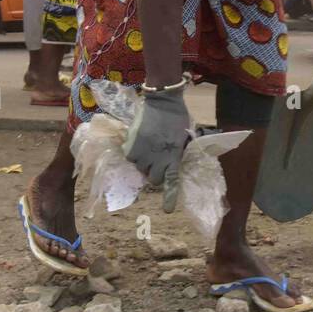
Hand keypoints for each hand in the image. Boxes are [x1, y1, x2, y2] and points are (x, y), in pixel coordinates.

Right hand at [124, 87, 190, 212]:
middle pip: (153, 179)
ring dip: (144, 161)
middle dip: (154, 172)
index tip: (167, 210)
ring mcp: (143, 154)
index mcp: (173, 157)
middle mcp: (157, 159)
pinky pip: (131, 157)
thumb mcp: (182, 138)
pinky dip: (134, 152)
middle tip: (157, 159)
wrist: (162, 101)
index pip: (171, 181)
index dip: (169, 197)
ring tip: (148, 146)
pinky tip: (140, 141)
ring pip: (140, 168)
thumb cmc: (177, 118)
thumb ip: (176, 152)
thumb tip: (171, 162)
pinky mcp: (131, 147)